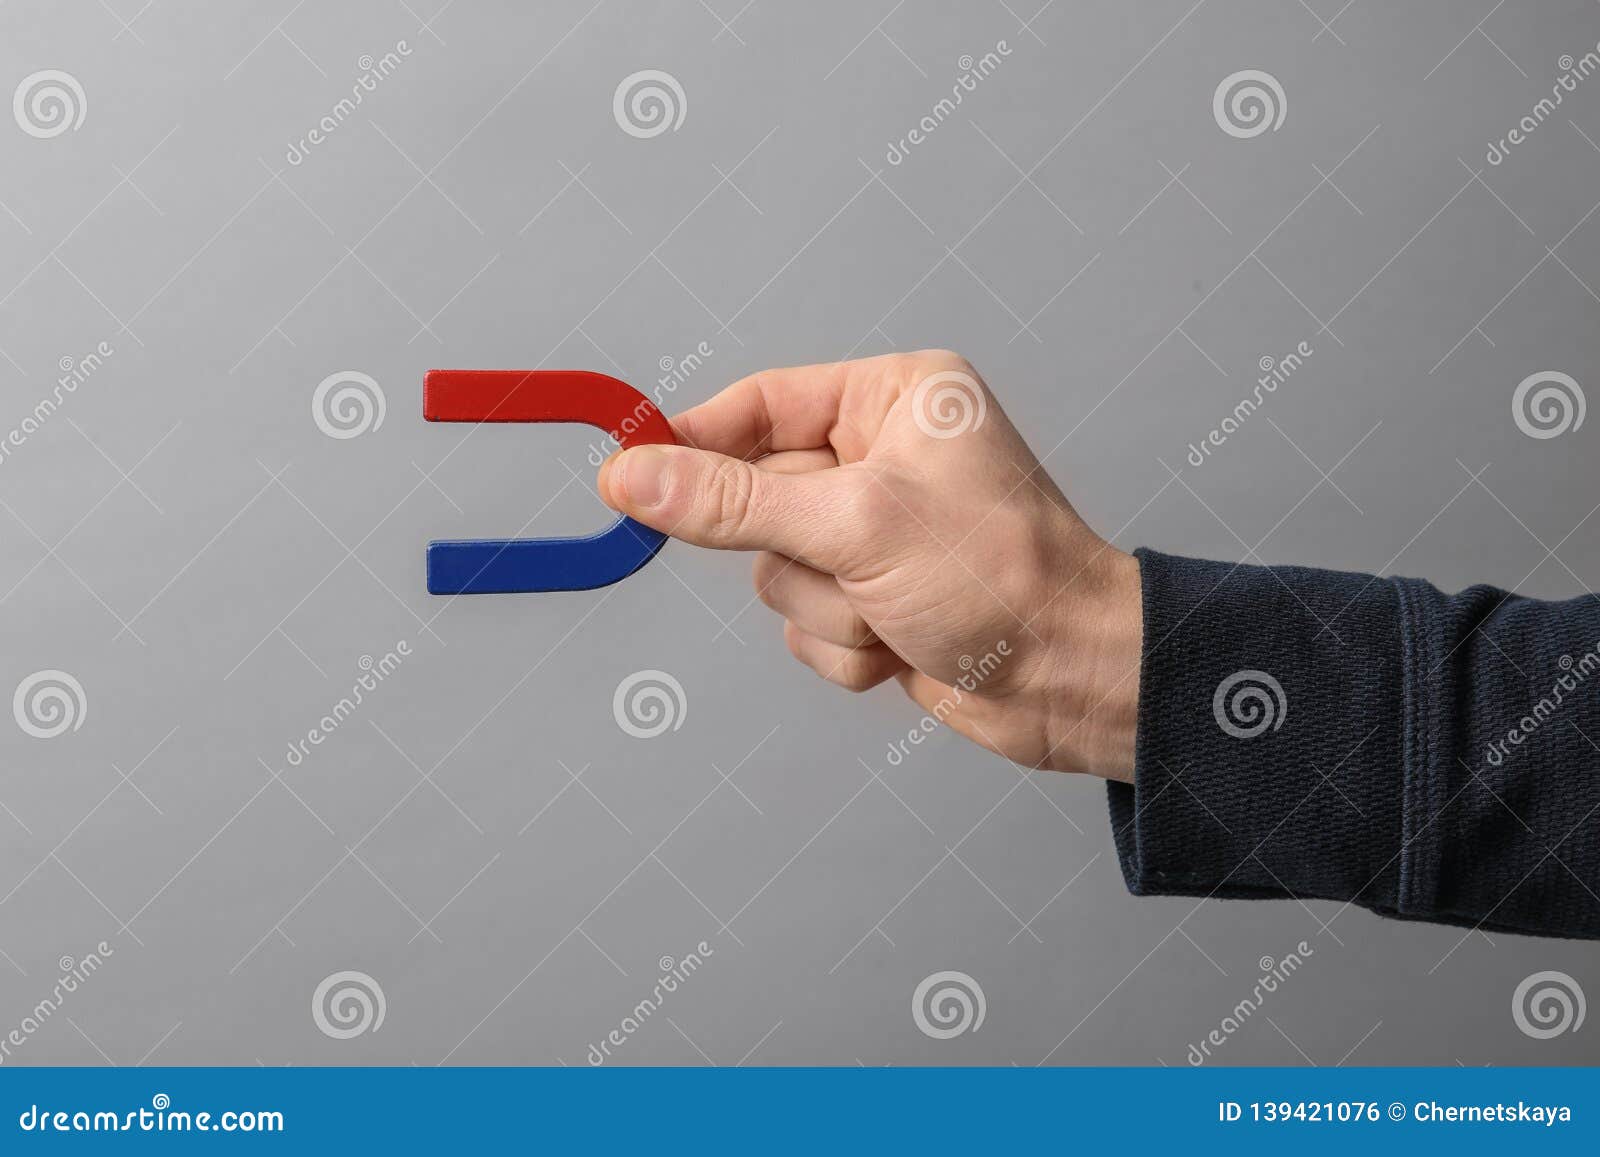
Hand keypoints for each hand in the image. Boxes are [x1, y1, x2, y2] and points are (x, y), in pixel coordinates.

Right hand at [597, 351, 1141, 780]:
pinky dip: (845, 648)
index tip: (627, 478)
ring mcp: (876, 535)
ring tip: (895, 612)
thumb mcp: (855, 525)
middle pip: (755, 498)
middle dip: (798, 553)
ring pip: (776, 573)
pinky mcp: (876, 600)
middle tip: (847, 565)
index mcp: (893, 400)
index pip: (758, 408)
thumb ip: (734, 503)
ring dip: (827, 610)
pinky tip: (903, 647)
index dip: (692, 445)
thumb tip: (633, 477)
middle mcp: (881, 459)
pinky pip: (807, 626)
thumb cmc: (1001, 577)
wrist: (1073, 681)